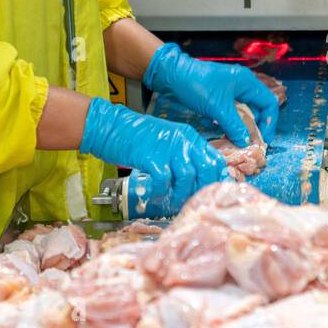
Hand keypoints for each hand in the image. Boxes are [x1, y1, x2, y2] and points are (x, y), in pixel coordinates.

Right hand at [80, 98, 227, 214]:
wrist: (110, 127)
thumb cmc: (136, 137)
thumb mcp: (167, 142)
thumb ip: (183, 155)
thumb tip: (195, 177)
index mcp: (189, 137)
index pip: (216, 159)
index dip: (217, 178)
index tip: (213, 192)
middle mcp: (183, 140)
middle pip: (207, 169)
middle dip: (202, 188)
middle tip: (191, 200)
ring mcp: (168, 148)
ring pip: (188, 177)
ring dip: (180, 194)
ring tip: (171, 201)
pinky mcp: (151, 156)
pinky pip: (164, 180)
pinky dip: (161, 191)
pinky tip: (155, 194)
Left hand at [144, 44, 278, 145]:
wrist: (172, 76)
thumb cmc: (197, 85)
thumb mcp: (218, 108)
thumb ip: (234, 126)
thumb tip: (246, 142)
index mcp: (247, 83)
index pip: (269, 103)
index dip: (270, 122)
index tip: (264, 139)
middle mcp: (242, 86)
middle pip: (258, 109)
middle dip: (256, 127)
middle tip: (251, 143)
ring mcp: (231, 91)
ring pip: (244, 113)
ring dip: (242, 127)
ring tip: (238, 141)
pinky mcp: (220, 97)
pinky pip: (232, 113)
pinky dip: (231, 124)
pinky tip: (226, 133)